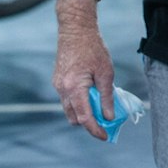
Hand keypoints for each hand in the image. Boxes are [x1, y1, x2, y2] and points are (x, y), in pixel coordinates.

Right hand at [53, 20, 116, 141]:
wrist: (76, 31)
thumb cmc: (93, 49)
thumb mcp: (106, 73)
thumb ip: (106, 96)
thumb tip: (109, 116)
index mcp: (74, 88)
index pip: (84, 117)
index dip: (94, 129)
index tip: (105, 136)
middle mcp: (62, 90)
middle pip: (74, 117)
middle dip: (88, 123)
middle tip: (105, 122)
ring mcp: (58, 85)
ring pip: (69, 109)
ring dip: (83, 112)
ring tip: (101, 108)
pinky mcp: (58, 81)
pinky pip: (68, 99)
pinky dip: (79, 102)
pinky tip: (92, 96)